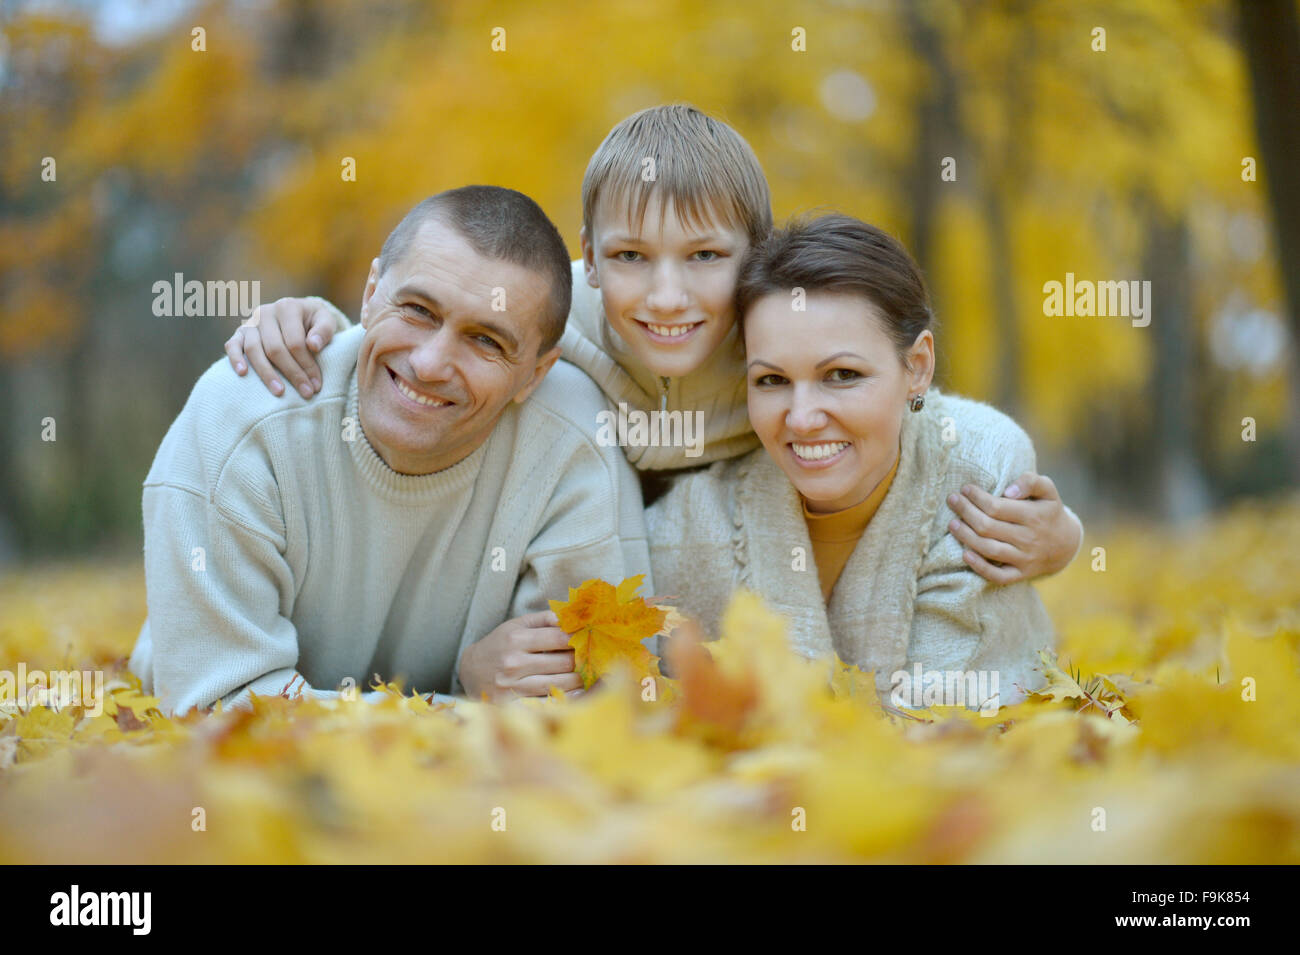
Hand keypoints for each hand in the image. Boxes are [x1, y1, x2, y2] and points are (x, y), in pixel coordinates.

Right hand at [225, 296, 339, 398]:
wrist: (297, 314)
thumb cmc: (313, 322)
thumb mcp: (326, 320)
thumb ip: (324, 330)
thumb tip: (313, 346)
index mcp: (287, 307)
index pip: (295, 341)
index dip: (306, 365)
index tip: (317, 385)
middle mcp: (266, 313)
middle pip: (275, 348)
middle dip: (292, 373)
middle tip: (306, 393)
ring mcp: (250, 323)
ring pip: (254, 350)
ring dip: (266, 373)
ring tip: (279, 392)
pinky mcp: (239, 333)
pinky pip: (232, 345)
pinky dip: (235, 359)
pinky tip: (243, 374)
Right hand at [457, 610, 581, 702]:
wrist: (469, 671)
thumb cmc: (498, 645)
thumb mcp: (515, 626)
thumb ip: (542, 619)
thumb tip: (569, 618)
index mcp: (516, 639)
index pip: (559, 638)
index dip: (578, 639)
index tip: (588, 641)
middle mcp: (513, 663)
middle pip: (563, 663)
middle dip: (581, 661)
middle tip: (591, 660)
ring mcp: (512, 687)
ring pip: (559, 684)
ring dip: (578, 681)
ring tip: (585, 675)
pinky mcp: (510, 706)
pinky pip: (546, 705)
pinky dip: (564, 700)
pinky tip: (574, 694)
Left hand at [946, 471, 1081, 584]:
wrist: (1066, 544)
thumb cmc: (1048, 511)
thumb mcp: (1048, 491)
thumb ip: (1031, 482)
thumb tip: (1008, 491)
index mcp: (1035, 516)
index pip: (997, 507)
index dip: (977, 497)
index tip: (965, 488)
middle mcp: (1029, 539)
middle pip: (988, 527)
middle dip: (966, 512)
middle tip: (952, 500)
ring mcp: (1025, 558)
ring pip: (989, 549)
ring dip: (966, 536)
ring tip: (952, 523)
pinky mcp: (1020, 574)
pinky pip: (998, 576)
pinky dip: (980, 567)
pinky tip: (965, 554)